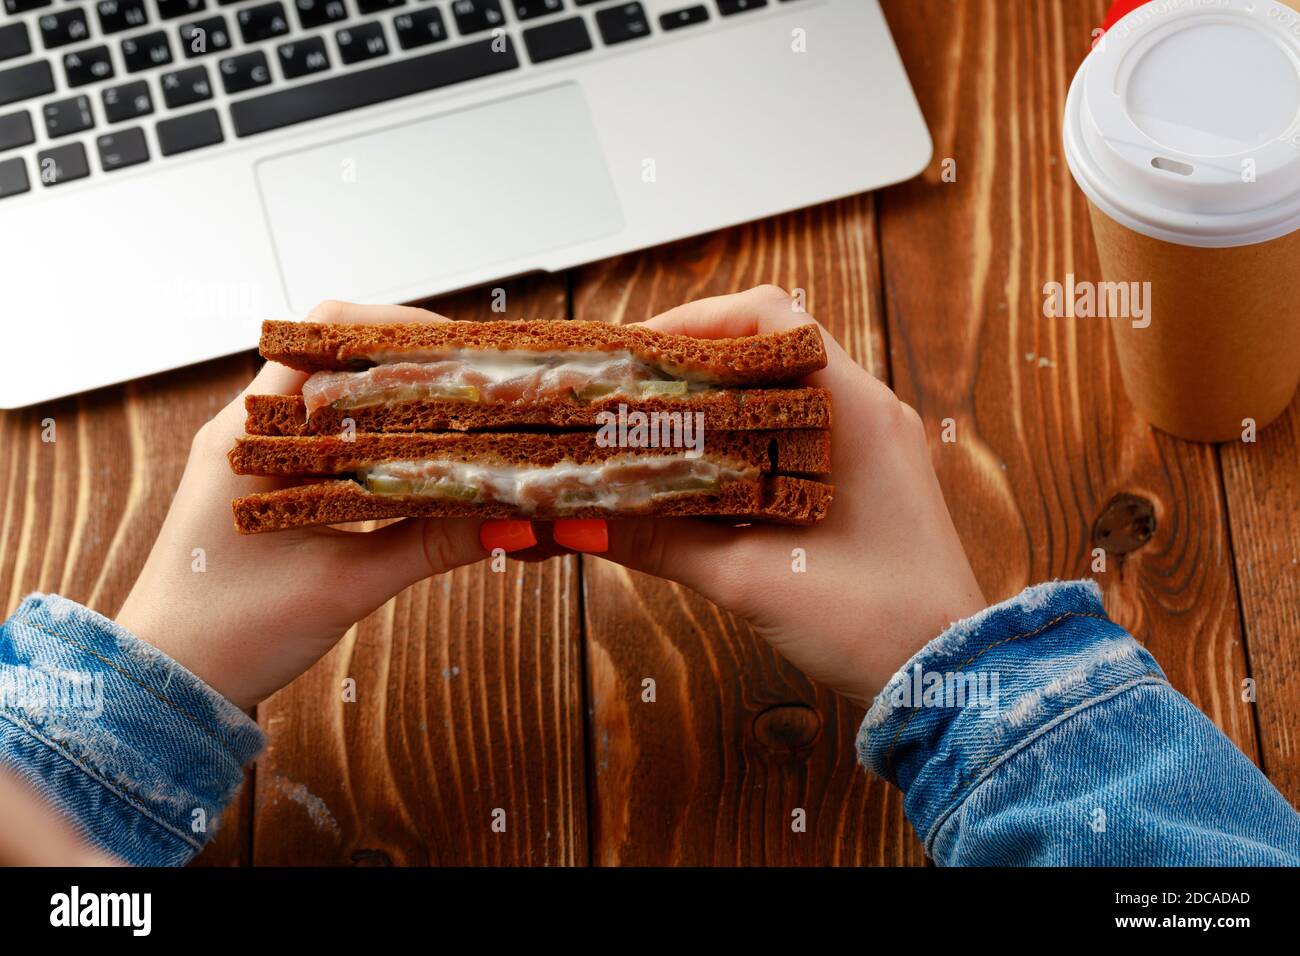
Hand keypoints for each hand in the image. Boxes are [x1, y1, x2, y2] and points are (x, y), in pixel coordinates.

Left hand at [116, 302, 490, 708]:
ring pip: (346, 409)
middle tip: (484, 387)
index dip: (399, 328)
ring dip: (405, 410)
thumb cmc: (230, 633)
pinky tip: (432, 468)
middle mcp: (251, 431)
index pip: (326, 335)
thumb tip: (510, 520)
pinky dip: (388, 450)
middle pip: (344, 365)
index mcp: (249, 432)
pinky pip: (341, 450)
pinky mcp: (276, 493)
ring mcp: (262, 461)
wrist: (168, 686)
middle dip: (418, 369)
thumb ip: (429, 545)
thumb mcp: (344, 585)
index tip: (462, 352)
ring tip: (472, 421)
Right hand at [598, 286, 986, 706]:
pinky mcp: (867, 483)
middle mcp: (868, 412)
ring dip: (718, 404)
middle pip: (769, 349)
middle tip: (630, 392)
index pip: (771, 317)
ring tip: (653, 429)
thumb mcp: (753, 579)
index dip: (696, 323)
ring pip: (780, 394)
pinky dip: (744, 442)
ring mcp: (872, 447)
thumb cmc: (874, 622)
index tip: (636, 354)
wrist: (949, 680)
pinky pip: (795, 436)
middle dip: (694, 364)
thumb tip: (579, 524)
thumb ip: (662, 543)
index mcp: (854, 409)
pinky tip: (699, 475)